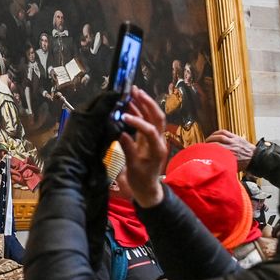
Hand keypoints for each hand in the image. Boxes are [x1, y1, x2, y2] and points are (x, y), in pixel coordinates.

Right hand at [116, 88, 168, 207]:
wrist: (147, 189)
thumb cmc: (141, 180)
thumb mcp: (133, 167)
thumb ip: (128, 149)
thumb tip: (120, 132)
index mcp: (157, 149)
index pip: (150, 130)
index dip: (138, 122)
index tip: (124, 117)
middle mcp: (159, 141)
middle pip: (157, 117)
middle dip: (147, 103)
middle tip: (135, 91)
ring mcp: (155, 139)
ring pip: (152, 117)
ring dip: (143, 104)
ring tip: (132, 92)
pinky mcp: (148, 139)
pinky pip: (145, 122)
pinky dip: (138, 112)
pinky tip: (129, 104)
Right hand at [206, 129, 254, 170]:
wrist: (256, 158)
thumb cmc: (245, 164)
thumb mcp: (233, 167)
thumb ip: (224, 166)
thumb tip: (215, 167)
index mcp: (230, 156)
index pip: (216, 151)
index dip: (208, 151)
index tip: (203, 152)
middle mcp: (231, 147)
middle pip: (216, 143)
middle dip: (208, 145)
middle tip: (204, 147)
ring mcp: (233, 141)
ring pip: (219, 136)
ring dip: (211, 137)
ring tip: (207, 140)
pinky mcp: (235, 137)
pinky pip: (224, 132)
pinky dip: (217, 133)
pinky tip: (214, 135)